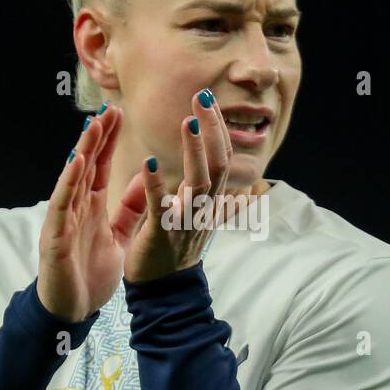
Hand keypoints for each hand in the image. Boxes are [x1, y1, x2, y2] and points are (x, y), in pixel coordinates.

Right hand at [36, 105, 138, 321]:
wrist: (72, 311)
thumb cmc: (89, 275)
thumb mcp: (117, 237)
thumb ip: (127, 210)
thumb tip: (140, 183)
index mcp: (91, 208)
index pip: (101, 166)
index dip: (108, 140)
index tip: (118, 113)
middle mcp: (75, 208)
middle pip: (87, 165)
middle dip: (97, 136)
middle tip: (108, 107)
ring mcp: (63, 221)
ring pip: (73, 179)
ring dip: (83, 151)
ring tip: (93, 126)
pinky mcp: (55, 237)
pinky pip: (62, 206)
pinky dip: (68, 183)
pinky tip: (77, 164)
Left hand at [115, 89, 232, 283]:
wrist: (165, 293)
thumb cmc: (177, 253)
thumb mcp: (200, 221)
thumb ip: (215, 200)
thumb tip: (241, 189)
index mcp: (209, 202)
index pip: (221, 158)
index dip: (216, 128)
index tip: (205, 100)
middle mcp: (203, 209)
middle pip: (218, 164)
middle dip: (211, 129)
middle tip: (201, 97)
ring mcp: (186, 222)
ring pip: (198, 182)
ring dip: (194, 151)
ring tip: (187, 123)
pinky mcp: (161, 234)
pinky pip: (161, 207)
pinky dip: (156, 185)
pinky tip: (149, 163)